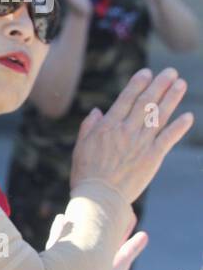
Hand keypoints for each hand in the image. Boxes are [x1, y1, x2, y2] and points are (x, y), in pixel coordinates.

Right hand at [69, 67, 192, 201]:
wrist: (99, 197)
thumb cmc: (86, 173)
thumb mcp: (81, 147)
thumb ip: (89, 127)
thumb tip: (97, 111)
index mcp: (107, 127)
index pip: (126, 99)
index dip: (137, 84)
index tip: (147, 72)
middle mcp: (126, 130)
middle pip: (146, 102)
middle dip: (159, 85)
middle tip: (170, 72)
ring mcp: (141, 143)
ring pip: (159, 115)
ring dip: (172, 98)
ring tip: (180, 84)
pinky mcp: (153, 157)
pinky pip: (169, 138)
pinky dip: (179, 126)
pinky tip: (188, 116)